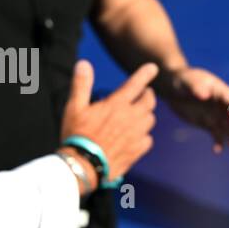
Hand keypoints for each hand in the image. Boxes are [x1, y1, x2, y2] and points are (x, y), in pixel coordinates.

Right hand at [60, 60, 157, 179]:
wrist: (84, 165)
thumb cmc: (77, 134)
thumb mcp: (74, 107)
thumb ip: (81, 84)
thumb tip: (83, 63)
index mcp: (116, 104)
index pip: (135, 84)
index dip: (145, 74)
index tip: (154, 67)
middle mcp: (131, 117)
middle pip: (149, 101)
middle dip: (148, 95)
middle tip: (144, 94)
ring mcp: (137, 134)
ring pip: (150, 119)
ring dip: (146, 114)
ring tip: (138, 115)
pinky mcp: (138, 150)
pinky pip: (148, 139)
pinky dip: (144, 136)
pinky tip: (136, 137)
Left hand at [161, 66, 228, 152]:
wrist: (173, 88)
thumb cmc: (183, 80)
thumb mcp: (188, 81)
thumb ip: (196, 87)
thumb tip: (205, 94)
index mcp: (221, 91)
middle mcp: (222, 104)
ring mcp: (216, 114)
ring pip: (228, 127)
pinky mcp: (209, 123)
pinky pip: (216, 134)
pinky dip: (218, 142)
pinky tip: (217, 150)